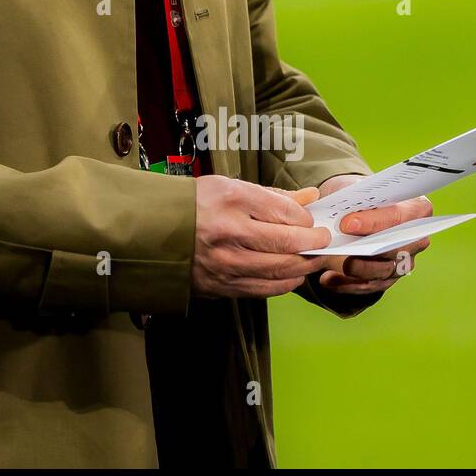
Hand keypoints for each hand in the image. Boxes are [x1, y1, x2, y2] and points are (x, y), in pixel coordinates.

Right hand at [190, 175, 331, 299]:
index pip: (285, 212)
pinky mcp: (221, 285)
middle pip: (287, 243)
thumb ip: (272, 196)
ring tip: (310, 257)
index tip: (312, 221)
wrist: (152, 230)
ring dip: (303, 265)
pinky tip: (290, 274)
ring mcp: (224, 262)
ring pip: (280, 270)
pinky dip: (284, 282)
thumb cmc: (194, 204)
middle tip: (322, 241)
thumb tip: (310, 197)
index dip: (306, 220)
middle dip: (313, 243)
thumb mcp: (229, 187)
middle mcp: (228, 231)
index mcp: (230, 198)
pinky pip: (264, 288)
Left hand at [312, 174, 432, 295]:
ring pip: (384, 271)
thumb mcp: (355, 188)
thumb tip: (345, 215)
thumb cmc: (357, 196)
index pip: (398, 216)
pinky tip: (327, 279)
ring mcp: (405, 260)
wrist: (351, 209)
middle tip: (339, 249)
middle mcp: (416, 238)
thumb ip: (354, 199)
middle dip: (366, 251)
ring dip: (357, 270)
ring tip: (331, 265)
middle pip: (396, 249)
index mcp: (416, 208)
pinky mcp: (389, 277)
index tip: (347, 224)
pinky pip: (370, 286)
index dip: (374, 222)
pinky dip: (348, 284)